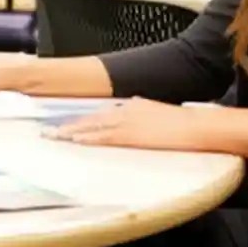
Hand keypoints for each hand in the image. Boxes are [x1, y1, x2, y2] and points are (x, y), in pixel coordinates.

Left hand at [45, 98, 211, 151]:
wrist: (196, 126)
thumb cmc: (183, 124)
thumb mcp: (158, 112)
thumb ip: (143, 113)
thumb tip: (133, 111)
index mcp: (132, 106)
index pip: (101, 114)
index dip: (84, 121)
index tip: (68, 126)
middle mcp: (125, 111)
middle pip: (92, 119)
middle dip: (71, 125)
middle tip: (50, 132)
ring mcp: (126, 122)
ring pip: (92, 127)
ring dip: (72, 132)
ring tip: (55, 137)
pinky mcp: (130, 135)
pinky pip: (102, 137)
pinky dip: (87, 138)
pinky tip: (75, 141)